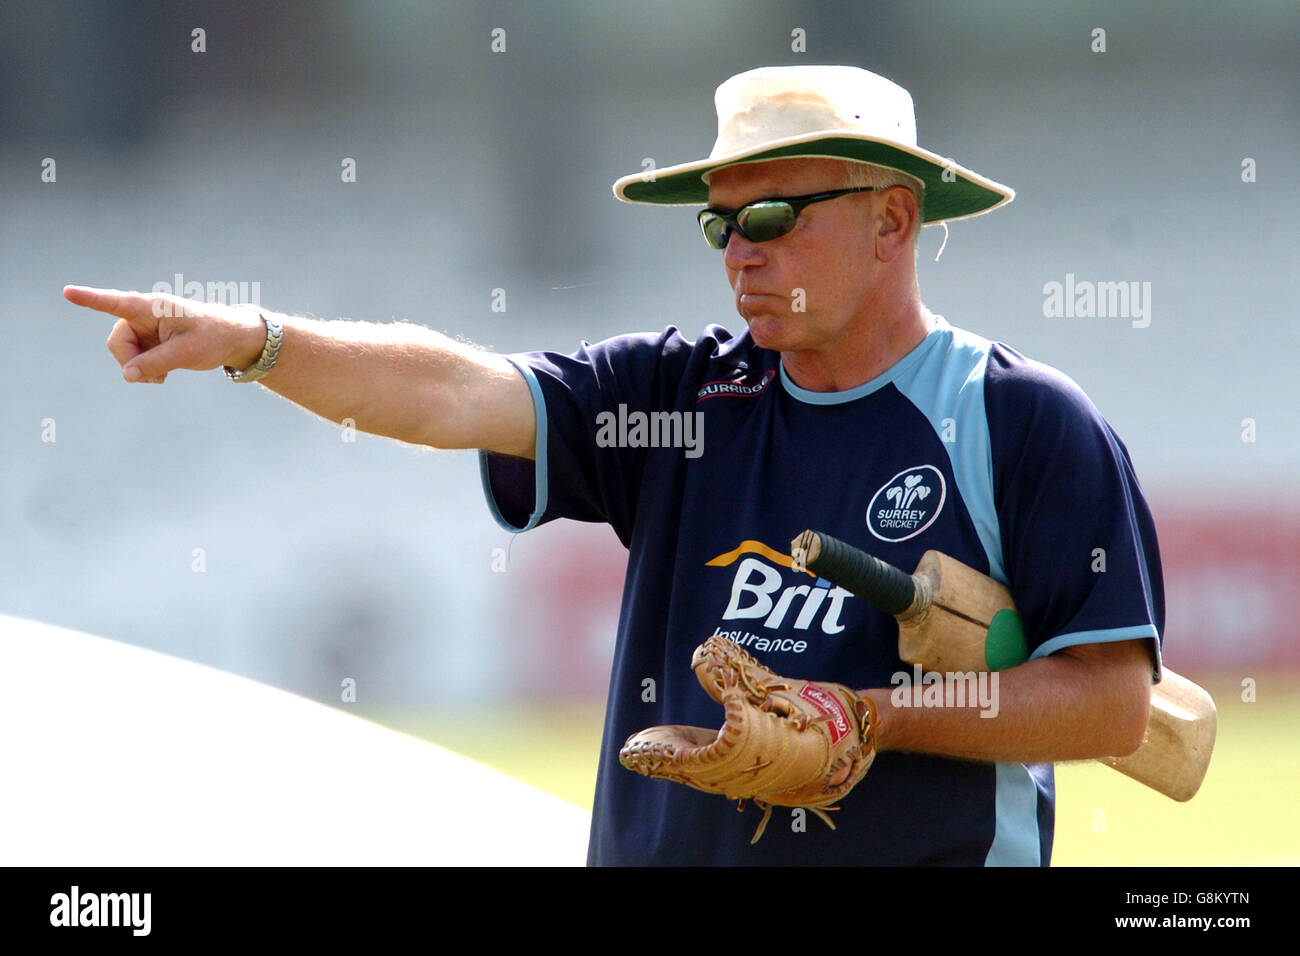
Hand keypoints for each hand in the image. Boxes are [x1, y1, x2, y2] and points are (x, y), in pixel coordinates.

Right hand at [64, 285, 267, 384]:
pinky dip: (143, 371)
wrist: (232, 340)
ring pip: (123, 353)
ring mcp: (144, 329)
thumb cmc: (214, 338)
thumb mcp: (186, 353)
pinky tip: (161, 375)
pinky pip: (133, 360)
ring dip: (138, 369)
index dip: (91, 299)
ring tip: (163, 376)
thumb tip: (127, 375)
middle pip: (117, 341)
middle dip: (131, 362)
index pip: (117, 302)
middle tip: (157, 377)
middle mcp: (144, 315)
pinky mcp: (148, 341)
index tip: (68, 292)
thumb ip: (155, 363)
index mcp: (153, 307)